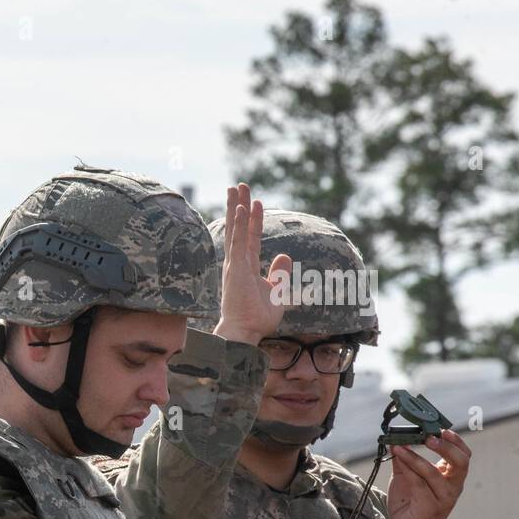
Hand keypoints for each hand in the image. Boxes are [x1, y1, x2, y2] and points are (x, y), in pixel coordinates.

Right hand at [214, 183, 289, 347]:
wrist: (246, 332)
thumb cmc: (258, 318)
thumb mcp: (276, 292)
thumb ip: (279, 273)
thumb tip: (283, 255)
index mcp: (246, 268)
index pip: (250, 238)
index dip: (252, 220)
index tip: (254, 203)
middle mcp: (237, 263)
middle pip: (238, 228)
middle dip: (238, 206)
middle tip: (238, 186)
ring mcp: (234, 265)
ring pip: (236, 229)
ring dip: (236, 207)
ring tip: (236, 187)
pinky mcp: (235, 268)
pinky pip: (238, 241)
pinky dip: (239, 224)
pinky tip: (239, 208)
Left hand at [388, 431, 468, 518]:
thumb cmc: (410, 503)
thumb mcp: (406, 478)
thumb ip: (403, 460)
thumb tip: (394, 439)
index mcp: (451, 477)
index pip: (463, 456)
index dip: (456, 441)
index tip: (442, 428)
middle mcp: (453, 487)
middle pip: (461, 462)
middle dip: (446, 447)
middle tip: (429, 436)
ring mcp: (443, 498)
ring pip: (434, 473)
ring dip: (416, 457)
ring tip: (400, 445)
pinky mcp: (430, 508)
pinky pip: (419, 484)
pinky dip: (407, 468)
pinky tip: (397, 456)